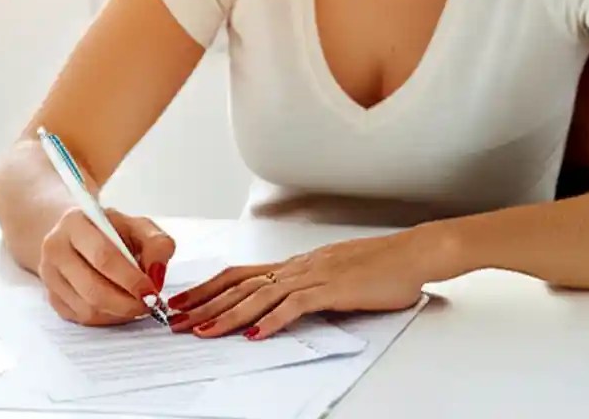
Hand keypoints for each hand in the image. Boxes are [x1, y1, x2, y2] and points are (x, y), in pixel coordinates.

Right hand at [38, 206, 175, 325]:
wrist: (77, 236)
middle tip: (148, 304)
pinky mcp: (52, 297)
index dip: (130, 279)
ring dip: (119, 313)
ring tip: (136, 304)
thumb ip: (156, 243)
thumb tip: (156, 273)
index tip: (151, 290)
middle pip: (93, 289)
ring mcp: (49, 275)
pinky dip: (107, 318)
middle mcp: (55, 249)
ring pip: (87, 308)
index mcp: (75, 223)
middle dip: (127, 303)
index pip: (103, 256)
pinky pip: (82, 318)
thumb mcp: (137, 226)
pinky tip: (119, 306)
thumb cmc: (110, 231)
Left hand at [166, 228, 447, 339]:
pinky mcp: (332, 289)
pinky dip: (274, 320)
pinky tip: (257, 334)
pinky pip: (296, 305)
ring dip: (229, 315)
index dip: (208, 287)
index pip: (240, 273)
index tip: (182, 301)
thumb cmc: (379, 266)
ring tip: (205, 332)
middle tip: (176, 320)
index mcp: (295, 265)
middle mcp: (297, 267)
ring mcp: (314, 276)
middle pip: (240, 284)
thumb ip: (308, 288)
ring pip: (260, 295)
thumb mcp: (333, 276)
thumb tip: (286, 304)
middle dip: (205, 304)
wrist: (411, 254)